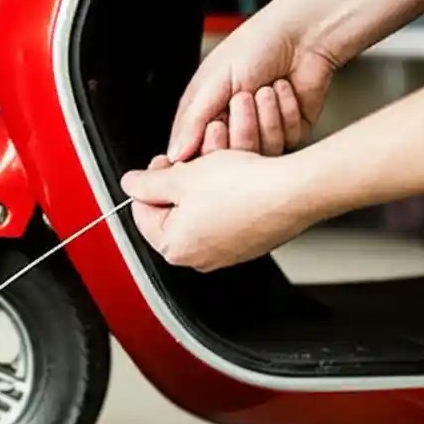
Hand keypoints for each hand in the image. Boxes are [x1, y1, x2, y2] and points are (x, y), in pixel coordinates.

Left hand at [120, 153, 321, 271]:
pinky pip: (223, 221)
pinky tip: (231, 183)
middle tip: (185, 165)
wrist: (292, 191)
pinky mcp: (247, 246)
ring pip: (197, 218)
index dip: (147, 182)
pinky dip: (221, 201)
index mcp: (174, 246)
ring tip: (210, 171)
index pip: (141, 214)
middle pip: (169, 217)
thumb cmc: (243, 186)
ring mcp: (224, 255)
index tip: (161, 164)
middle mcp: (197, 259)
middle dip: (174, 188)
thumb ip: (147, 182)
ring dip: (197, 192)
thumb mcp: (182, 176)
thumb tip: (131, 184)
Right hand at [167, 15, 336, 159]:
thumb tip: (174, 156)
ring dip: (264, 117)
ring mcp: (263, 132)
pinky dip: (286, 112)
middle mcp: (233, 126)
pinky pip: (286, 142)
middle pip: (232, 158)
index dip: (209, 147)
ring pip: (260, 152)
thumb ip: (192, 122)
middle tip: (242, 98)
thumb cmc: (256, 46)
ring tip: (265, 88)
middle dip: (241, 127)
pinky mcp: (291, 132)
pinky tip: (284, 89)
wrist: (303, 34)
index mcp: (207, 114)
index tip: (215, 126)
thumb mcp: (213, 82)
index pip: (199, 153)